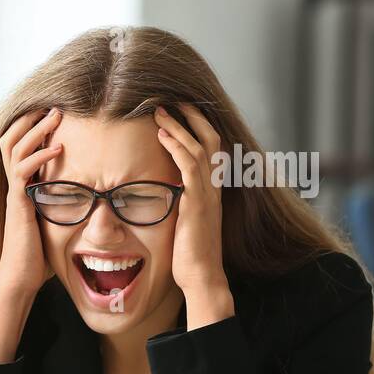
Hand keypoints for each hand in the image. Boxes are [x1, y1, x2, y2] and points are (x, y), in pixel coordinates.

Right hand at [0, 107, 63, 297]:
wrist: (19, 279)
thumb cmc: (37, 258)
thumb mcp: (53, 225)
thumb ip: (62, 209)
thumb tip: (90, 205)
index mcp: (21, 189)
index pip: (19, 148)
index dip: (31, 128)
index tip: (52, 115)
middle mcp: (14, 187)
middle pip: (10, 139)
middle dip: (30, 119)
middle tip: (52, 107)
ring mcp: (14, 194)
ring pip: (13, 148)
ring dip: (34, 129)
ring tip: (54, 117)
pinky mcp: (19, 204)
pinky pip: (23, 172)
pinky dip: (39, 156)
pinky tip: (58, 148)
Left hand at [154, 104, 234, 327]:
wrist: (200, 275)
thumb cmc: (189, 251)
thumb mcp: (184, 219)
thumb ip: (180, 199)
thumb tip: (165, 187)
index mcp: (211, 188)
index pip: (209, 148)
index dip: (196, 127)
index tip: (178, 110)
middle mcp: (214, 186)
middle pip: (209, 139)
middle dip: (191, 116)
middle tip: (171, 99)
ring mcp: (208, 193)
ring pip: (198, 147)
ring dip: (179, 126)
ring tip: (160, 110)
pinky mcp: (197, 202)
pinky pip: (190, 166)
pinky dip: (177, 147)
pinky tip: (163, 135)